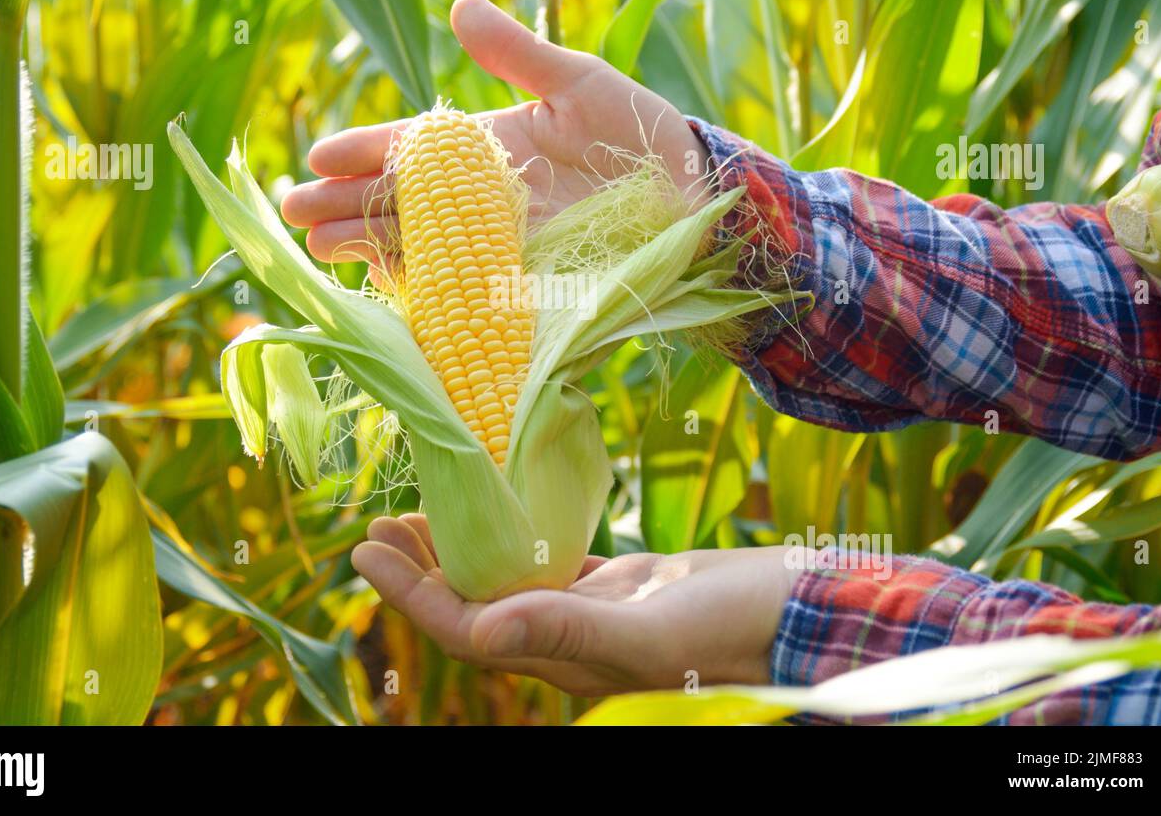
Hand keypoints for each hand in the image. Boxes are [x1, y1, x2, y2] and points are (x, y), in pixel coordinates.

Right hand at [282, 0, 710, 263]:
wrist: (691, 196)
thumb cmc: (638, 131)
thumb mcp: (576, 82)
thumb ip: (516, 54)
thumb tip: (459, 7)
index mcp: (485, 146)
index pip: (410, 148)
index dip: (364, 152)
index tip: (319, 156)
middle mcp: (481, 197)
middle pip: (398, 201)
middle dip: (343, 206)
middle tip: (293, 212)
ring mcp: (497, 242)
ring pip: (417, 245)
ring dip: (366, 246)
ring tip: (318, 249)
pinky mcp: (519, 280)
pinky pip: (459, 287)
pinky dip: (420, 287)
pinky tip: (383, 284)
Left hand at [351, 514, 799, 697]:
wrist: (798, 613)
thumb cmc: (731, 629)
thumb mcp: (645, 632)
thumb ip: (564, 630)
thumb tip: (478, 635)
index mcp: (561, 657)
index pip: (463, 626)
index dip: (408, 593)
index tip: (363, 551)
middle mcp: (566, 637)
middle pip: (472, 604)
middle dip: (420, 569)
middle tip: (378, 525)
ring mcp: (593, 610)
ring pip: (506, 580)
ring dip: (460, 549)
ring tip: (421, 512)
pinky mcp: (621, 584)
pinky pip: (550, 560)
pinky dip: (516, 533)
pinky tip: (501, 504)